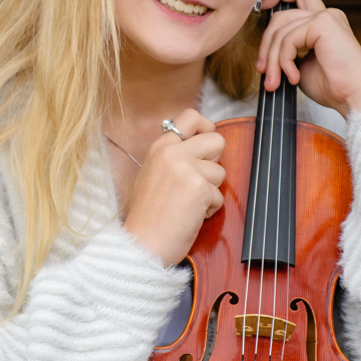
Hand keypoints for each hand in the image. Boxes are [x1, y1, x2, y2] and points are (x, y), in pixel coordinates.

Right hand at [122, 108, 225, 266]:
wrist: (141, 244)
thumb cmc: (147, 216)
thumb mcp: (152, 173)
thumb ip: (174, 157)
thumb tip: (201, 146)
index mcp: (160, 147)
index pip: (192, 116)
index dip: (206, 129)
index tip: (205, 145)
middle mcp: (172, 152)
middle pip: (216, 140)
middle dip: (215, 162)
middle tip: (199, 180)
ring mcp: (186, 169)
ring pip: (220, 172)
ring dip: (211, 191)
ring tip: (189, 204)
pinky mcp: (198, 188)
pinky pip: (219, 195)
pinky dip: (209, 210)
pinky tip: (191, 217)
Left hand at [254, 0, 360, 118]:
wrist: (354, 98)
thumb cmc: (332, 86)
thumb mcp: (301, 65)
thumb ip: (287, 50)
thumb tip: (265, 52)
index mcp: (323, 21)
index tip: (261, 7)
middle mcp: (326, 14)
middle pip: (281, 14)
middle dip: (266, 43)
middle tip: (262, 70)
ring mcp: (325, 16)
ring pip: (281, 29)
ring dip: (272, 59)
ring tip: (274, 82)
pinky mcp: (322, 24)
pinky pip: (289, 39)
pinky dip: (284, 61)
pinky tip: (293, 77)